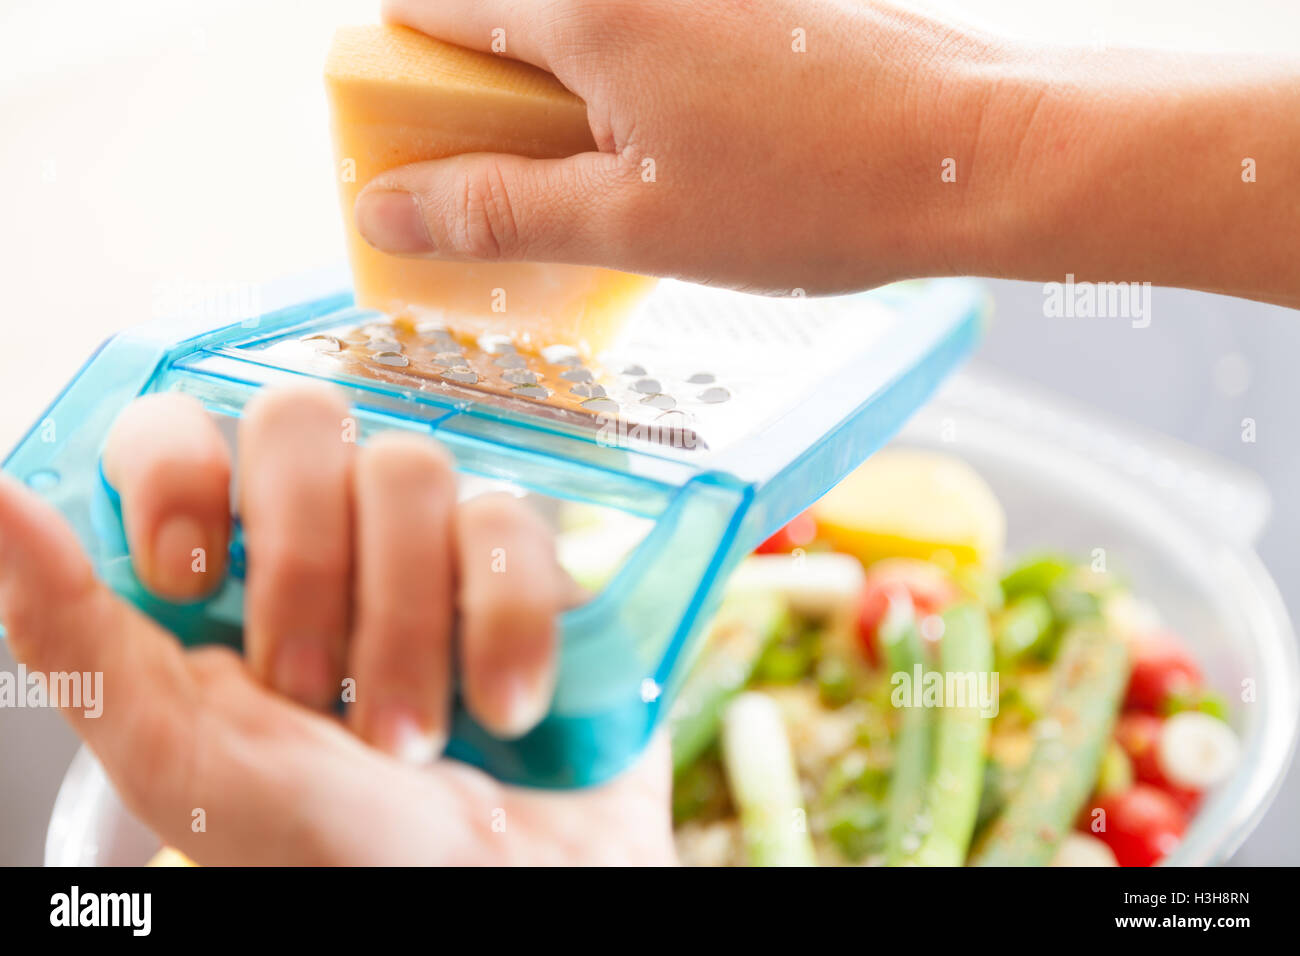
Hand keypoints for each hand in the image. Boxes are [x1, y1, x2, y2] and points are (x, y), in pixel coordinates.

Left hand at [0, 385, 674, 864]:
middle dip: (306, 567)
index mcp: (222, 576)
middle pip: (302, 421)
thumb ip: (77, 637)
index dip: (177, 471)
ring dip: (405, 624)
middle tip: (308, 688)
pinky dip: (506, 625)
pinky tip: (500, 707)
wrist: (504, 898)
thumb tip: (1, 503)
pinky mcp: (525, 561)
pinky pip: (514, 523)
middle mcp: (326, 539)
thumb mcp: (182, 762)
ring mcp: (431, 542)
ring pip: (411, 469)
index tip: (188, 573)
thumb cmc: (337, 858)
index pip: (175, 426)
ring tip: (410, 736)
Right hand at [359, 0, 1299, 307]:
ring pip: (578, 31)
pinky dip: (628, 96)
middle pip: (501, 16)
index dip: (400, 83)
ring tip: (609, 194)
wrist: (974, 152)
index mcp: (587, 7)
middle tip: (514, 196)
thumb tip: (387, 212)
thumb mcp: (634, 224)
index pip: (429, 7)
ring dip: (560, 107)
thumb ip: (498, 211)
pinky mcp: (751, 5)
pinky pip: (647, 37)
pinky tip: (679, 166)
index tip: (418, 158)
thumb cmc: (814, 191)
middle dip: (481, 105)